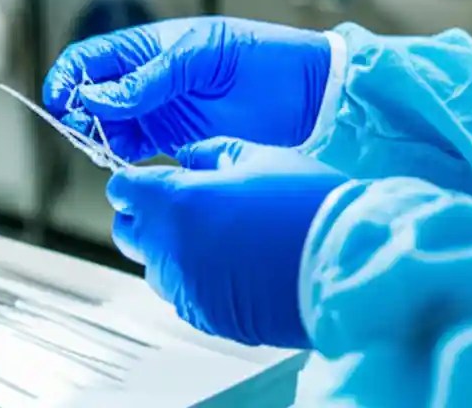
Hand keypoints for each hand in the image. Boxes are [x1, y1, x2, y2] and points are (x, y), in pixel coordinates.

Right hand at [43, 17, 330, 161]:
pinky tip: (121, 159)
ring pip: (107, 123)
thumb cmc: (262, 57)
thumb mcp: (202, 55)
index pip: (91, 58)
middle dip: (78, 111)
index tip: (62, 99)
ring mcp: (159, 109)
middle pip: (92, 94)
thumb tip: (100, 95)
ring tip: (101, 147)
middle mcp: (147, 78)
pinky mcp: (174, 137)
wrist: (307, 95)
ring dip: (96, 135)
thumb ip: (150, 77)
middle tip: (83, 129)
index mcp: (150, 46)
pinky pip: (133, 147)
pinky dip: (119, 154)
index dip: (69, 76)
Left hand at [108, 139, 346, 348]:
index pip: (124, 190)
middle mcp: (170, 249)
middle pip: (130, 234)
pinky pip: (186, 296)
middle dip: (147, 220)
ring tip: (222, 240)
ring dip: (174, 254)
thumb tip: (188, 157)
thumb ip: (213, 153)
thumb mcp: (261, 157)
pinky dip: (199, 282)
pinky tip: (238, 268)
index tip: (149, 183)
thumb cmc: (308, 205)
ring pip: (157, 269)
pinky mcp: (206, 316)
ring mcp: (186, 288)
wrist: (347, 262)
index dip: (135, 185)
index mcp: (176, 202)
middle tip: (185, 209)